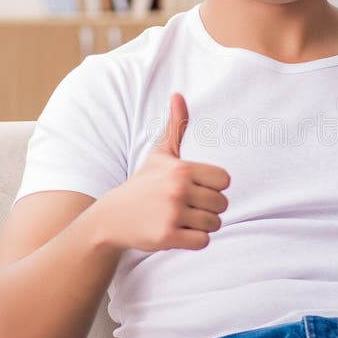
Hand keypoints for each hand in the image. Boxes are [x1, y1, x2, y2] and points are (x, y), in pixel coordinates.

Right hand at [98, 92, 229, 251]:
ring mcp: (172, 214)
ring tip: (179, 219)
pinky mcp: (168, 236)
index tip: (194, 188)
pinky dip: (194, 240)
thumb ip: (175, 126)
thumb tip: (178, 94)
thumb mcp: (160, 154)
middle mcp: (178, 189)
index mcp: (181, 169)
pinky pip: (203, 242)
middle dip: (208, 208)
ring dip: (201, 225)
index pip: (225, 181)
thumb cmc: (143, 183)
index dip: (213, 187)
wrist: (112, 217)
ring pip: (215, 224)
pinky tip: (176, 232)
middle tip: (184, 207)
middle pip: (222, 204)